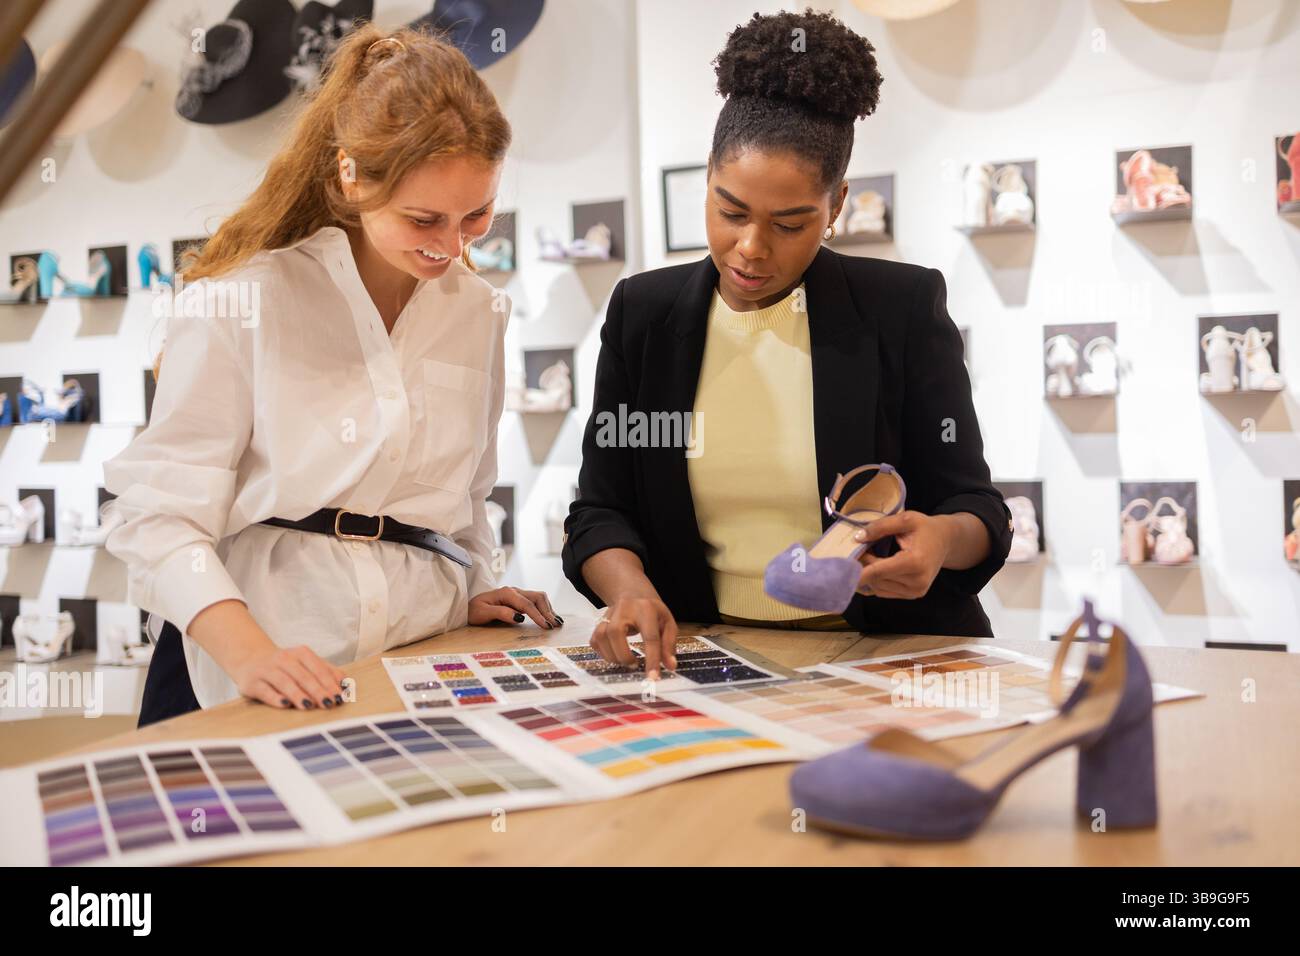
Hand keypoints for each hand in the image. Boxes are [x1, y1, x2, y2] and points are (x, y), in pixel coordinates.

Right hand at [230, 643, 348, 710]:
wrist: (250, 659)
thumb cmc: (286, 666)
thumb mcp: (306, 664)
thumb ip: (327, 672)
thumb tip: (346, 684)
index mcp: (300, 653)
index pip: (318, 668)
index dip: (329, 683)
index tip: (340, 697)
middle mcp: (283, 659)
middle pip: (303, 676)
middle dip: (318, 690)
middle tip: (329, 704)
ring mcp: (266, 670)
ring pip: (284, 681)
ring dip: (298, 694)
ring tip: (309, 706)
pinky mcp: (252, 682)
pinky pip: (265, 690)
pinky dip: (275, 697)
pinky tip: (285, 705)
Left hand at [468, 586, 562, 628]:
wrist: (468, 606)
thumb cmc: (474, 611)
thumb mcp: (483, 613)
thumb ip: (501, 613)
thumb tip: (520, 617)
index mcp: (506, 593)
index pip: (527, 604)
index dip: (538, 615)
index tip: (546, 627)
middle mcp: (514, 591)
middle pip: (537, 597)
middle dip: (548, 611)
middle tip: (555, 626)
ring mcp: (517, 594)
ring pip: (539, 598)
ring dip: (549, 609)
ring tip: (557, 622)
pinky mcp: (519, 599)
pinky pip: (536, 601)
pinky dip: (545, 608)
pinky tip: (550, 617)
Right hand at [590, 595, 677, 679]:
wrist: (633, 592)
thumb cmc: (652, 611)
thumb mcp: (667, 623)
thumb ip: (669, 644)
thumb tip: (670, 666)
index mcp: (647, 609)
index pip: (650, 637)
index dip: (652, 659)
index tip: (653, 678)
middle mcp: (624, 609)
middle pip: (615, 633)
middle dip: (624, 656)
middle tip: (634, 664)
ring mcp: (609, 614)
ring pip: (601, 636)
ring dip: (612, 656)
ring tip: (625, 661)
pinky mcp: (599, 621)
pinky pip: (594, 640)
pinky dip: (603, 653)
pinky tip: (614, 655)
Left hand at [854, 511, 950, 599]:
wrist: (946, 542)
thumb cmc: (925, 528)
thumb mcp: (905, 519)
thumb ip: (881, 526)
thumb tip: (857, 538)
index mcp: (916, 562)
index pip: (880, 571)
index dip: (858, 571)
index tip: (840, 569)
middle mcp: (917, 581)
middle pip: (877, 578)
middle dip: (861, 566)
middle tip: (854, 551)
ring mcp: (916, 591)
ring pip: (878, 587)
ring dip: (868, 574)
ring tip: (868, 555)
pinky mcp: (913, 595)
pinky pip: (885, 591)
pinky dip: (876, 580)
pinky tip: (875, 566)